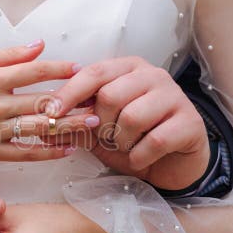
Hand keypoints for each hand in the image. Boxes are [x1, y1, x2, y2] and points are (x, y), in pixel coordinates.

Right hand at [0, 41, 98, 160]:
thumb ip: (7, 55)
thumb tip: (40, 45)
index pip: (32, 71)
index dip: (58, 69)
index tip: (80, 68)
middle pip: (40, 103)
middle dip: (72, 101)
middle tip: (99, 99)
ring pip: (37, 129)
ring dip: (67, 126)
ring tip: (92, 123)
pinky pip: (24, 154)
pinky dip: (47, 152)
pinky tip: (67, 149)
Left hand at [45, 56, 209, 190]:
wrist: (173, 163)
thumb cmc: (133, 140)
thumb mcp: (99, 132)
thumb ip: (75, 125)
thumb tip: (43, 128)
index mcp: (128, 69)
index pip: (94, 72)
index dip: (70, 92)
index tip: (52, 112)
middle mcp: (152, 76)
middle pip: (110, 95)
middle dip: (100, 125)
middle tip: (106, 139)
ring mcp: (174, 96)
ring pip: (132, 117)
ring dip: (121, 142)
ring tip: (126, 147)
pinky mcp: (190, 122)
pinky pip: (155, 140)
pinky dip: (140, 156)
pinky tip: (140, 158)